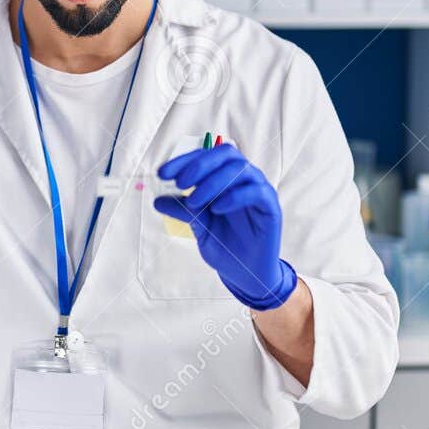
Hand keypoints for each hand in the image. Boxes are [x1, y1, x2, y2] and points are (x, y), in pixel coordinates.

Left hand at [154, 144, 297, 310]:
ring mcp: (257, 191)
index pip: (206, 156)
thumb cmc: (225, 247)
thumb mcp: (199, 228)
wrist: (245, 274)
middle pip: (225, 154)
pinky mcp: (270, 206)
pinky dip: (234, 196)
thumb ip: (183, 211)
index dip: (184, 161)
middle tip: (180, 183)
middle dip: (199, 165)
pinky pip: (256, 191)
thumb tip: (158, 199)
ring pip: (240, 169)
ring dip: (213, 181)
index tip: (163, 174)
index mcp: (224, 180)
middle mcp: (242, 180)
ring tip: (195, 201)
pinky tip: (217, 209)